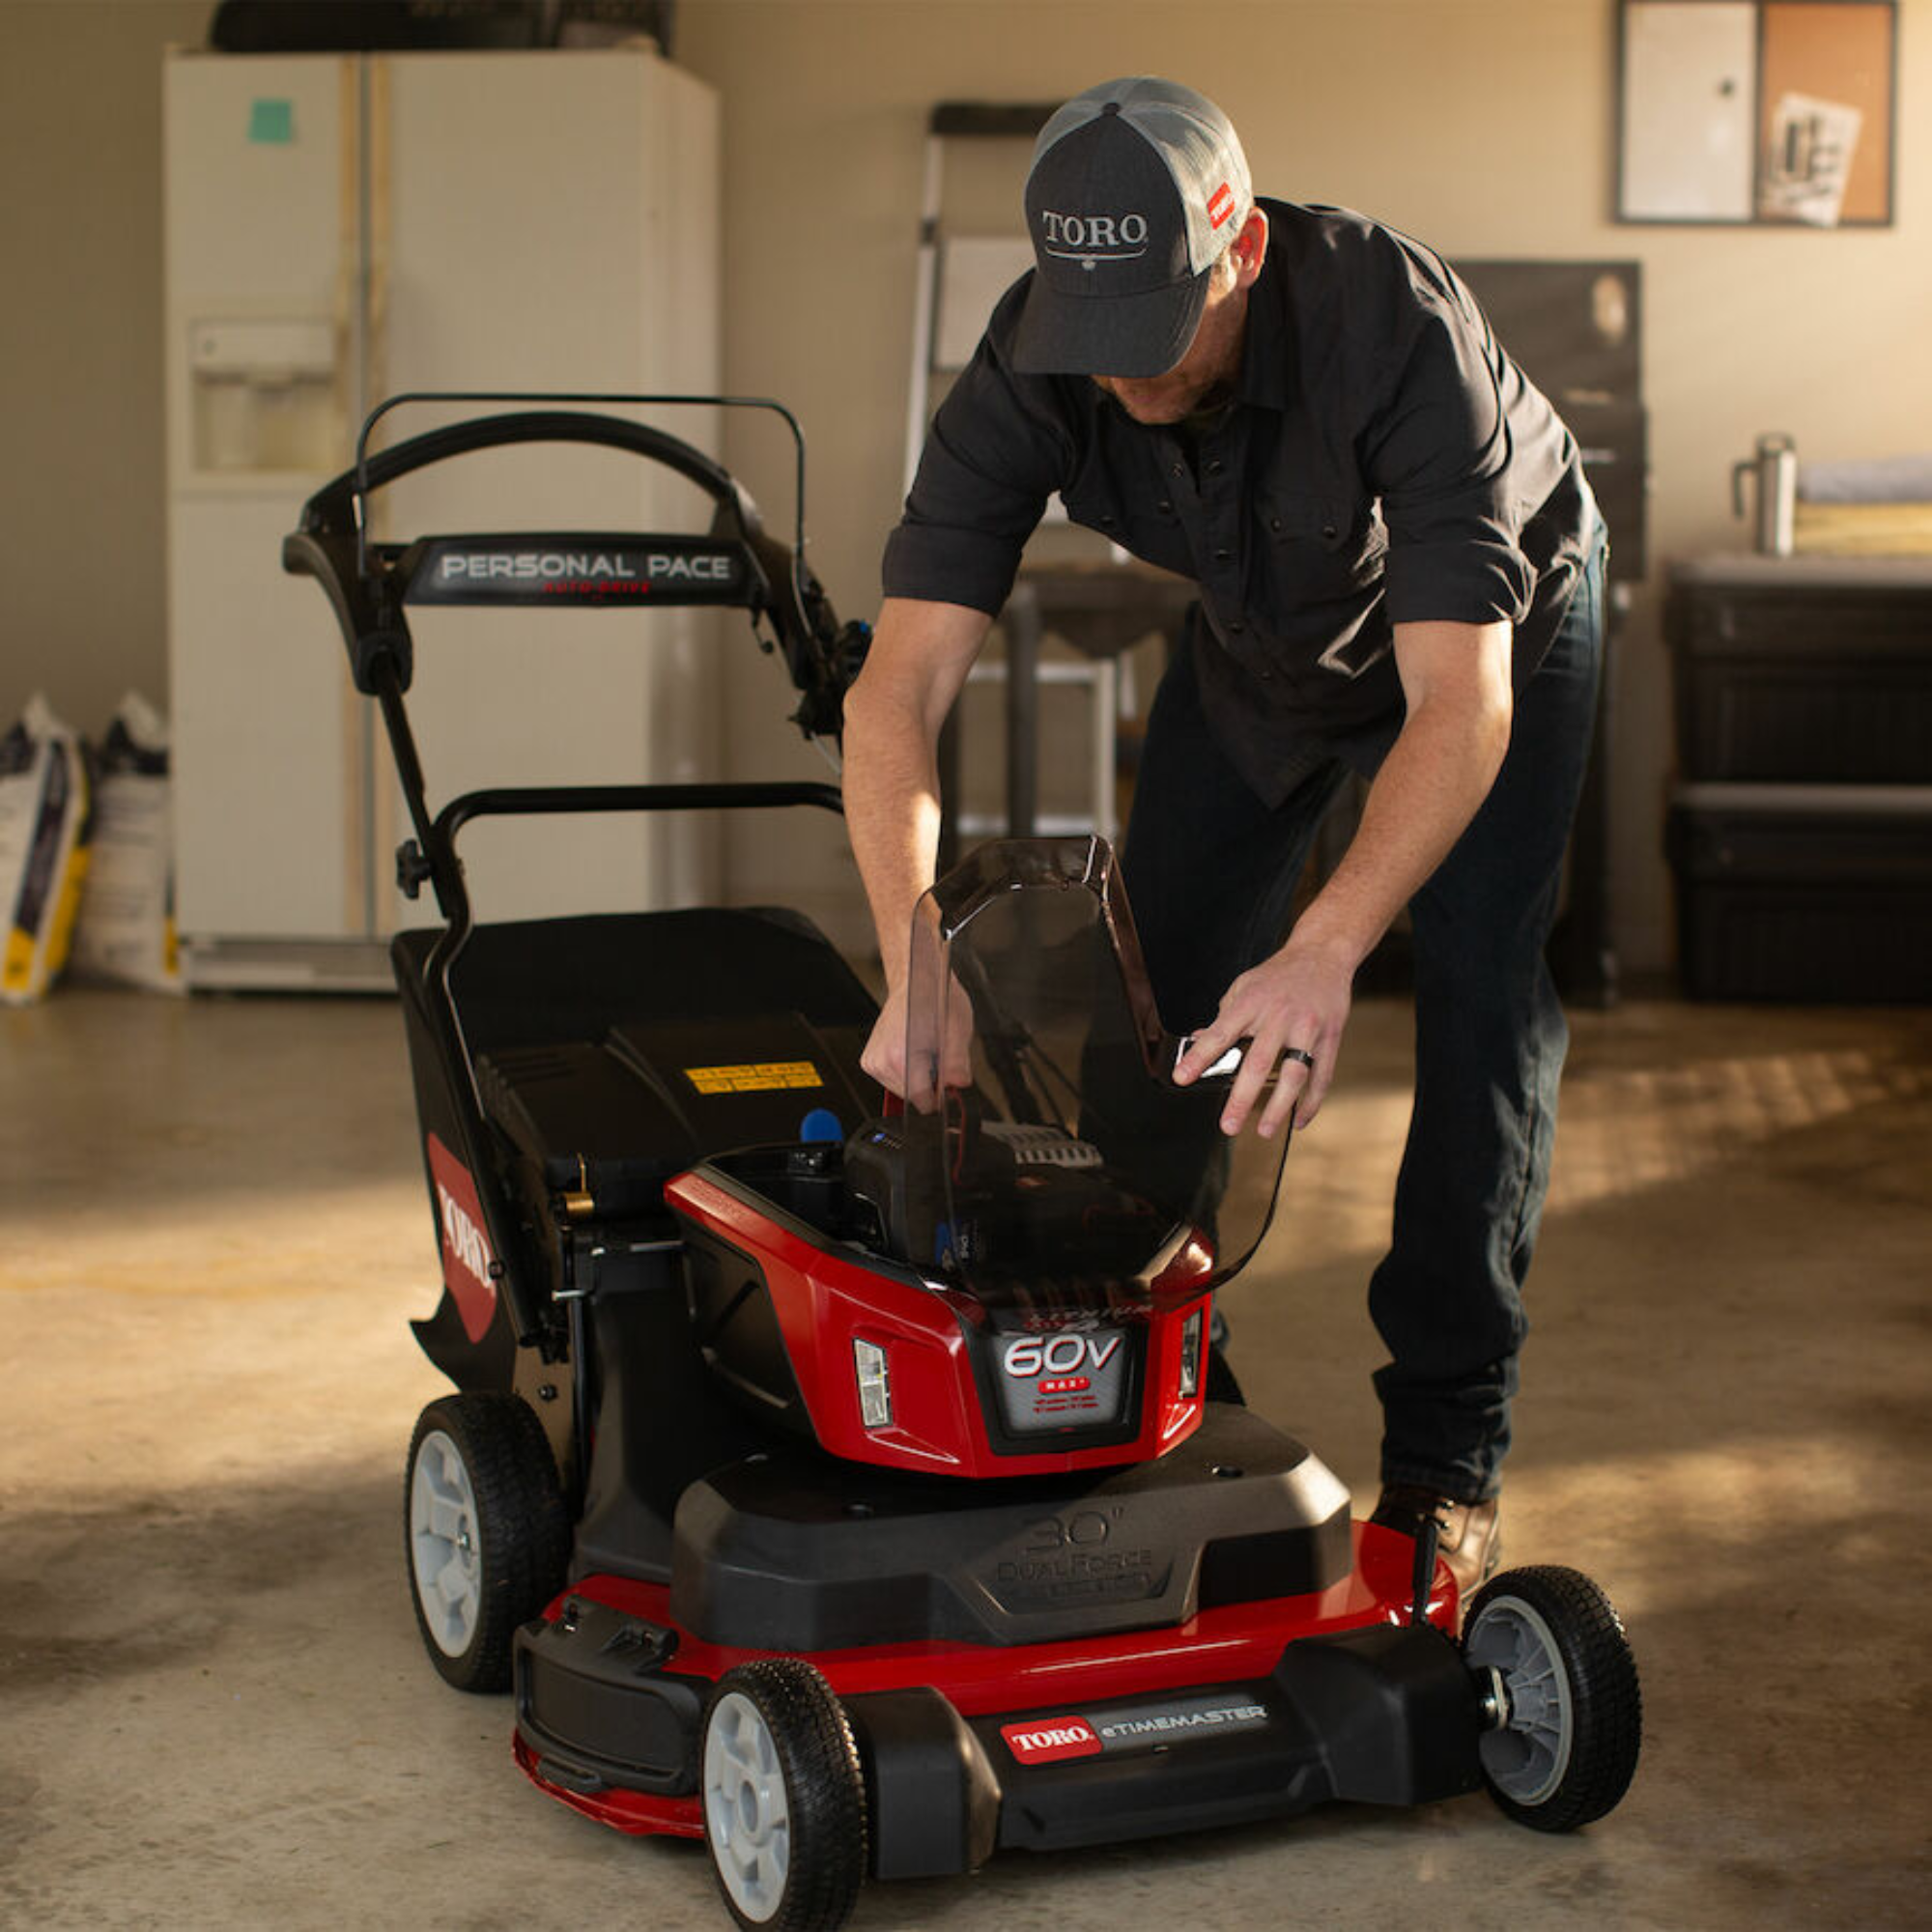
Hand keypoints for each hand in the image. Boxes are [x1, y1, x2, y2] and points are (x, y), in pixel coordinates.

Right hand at [859, 975, 974, 1108]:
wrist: (916, 980)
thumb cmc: (936, 998)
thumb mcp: (958, 1030)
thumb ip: (958, 1064)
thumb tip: (958, 1084)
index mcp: (900, 1055)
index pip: (922, 1100)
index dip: (941, 1095)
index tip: (948, 1083)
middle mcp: (881, 1060)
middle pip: (911, 1097)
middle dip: (929, 1084)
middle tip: (938, 1057)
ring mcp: (873, 1061)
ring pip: (902, 1090)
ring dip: (918, 1078)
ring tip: (925, 1050)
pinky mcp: (870, 1061)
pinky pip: (892, 1080)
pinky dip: (906, 1072)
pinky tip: (914, 1051)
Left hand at [1171, 938, 1352, 1135]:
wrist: (1322, 954)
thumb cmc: (1278, 975)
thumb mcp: (1242, 988)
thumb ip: (1223, 1018)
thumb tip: (1198, 1042)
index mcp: (1251, 1004)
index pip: (1219, 1035)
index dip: (1198, 1058)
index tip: (1182, 1078)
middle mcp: (1279, 1017)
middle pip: (1258, 1063)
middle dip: (1242, 1098)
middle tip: (1228, 1125)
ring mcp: (1307, 1028)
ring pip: (1294, 1074)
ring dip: (1279, 1106)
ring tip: (1264, 1129)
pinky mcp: (1330, 1037)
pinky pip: (1322, 1075)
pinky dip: (1311, 1102)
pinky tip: (1299, 1120)